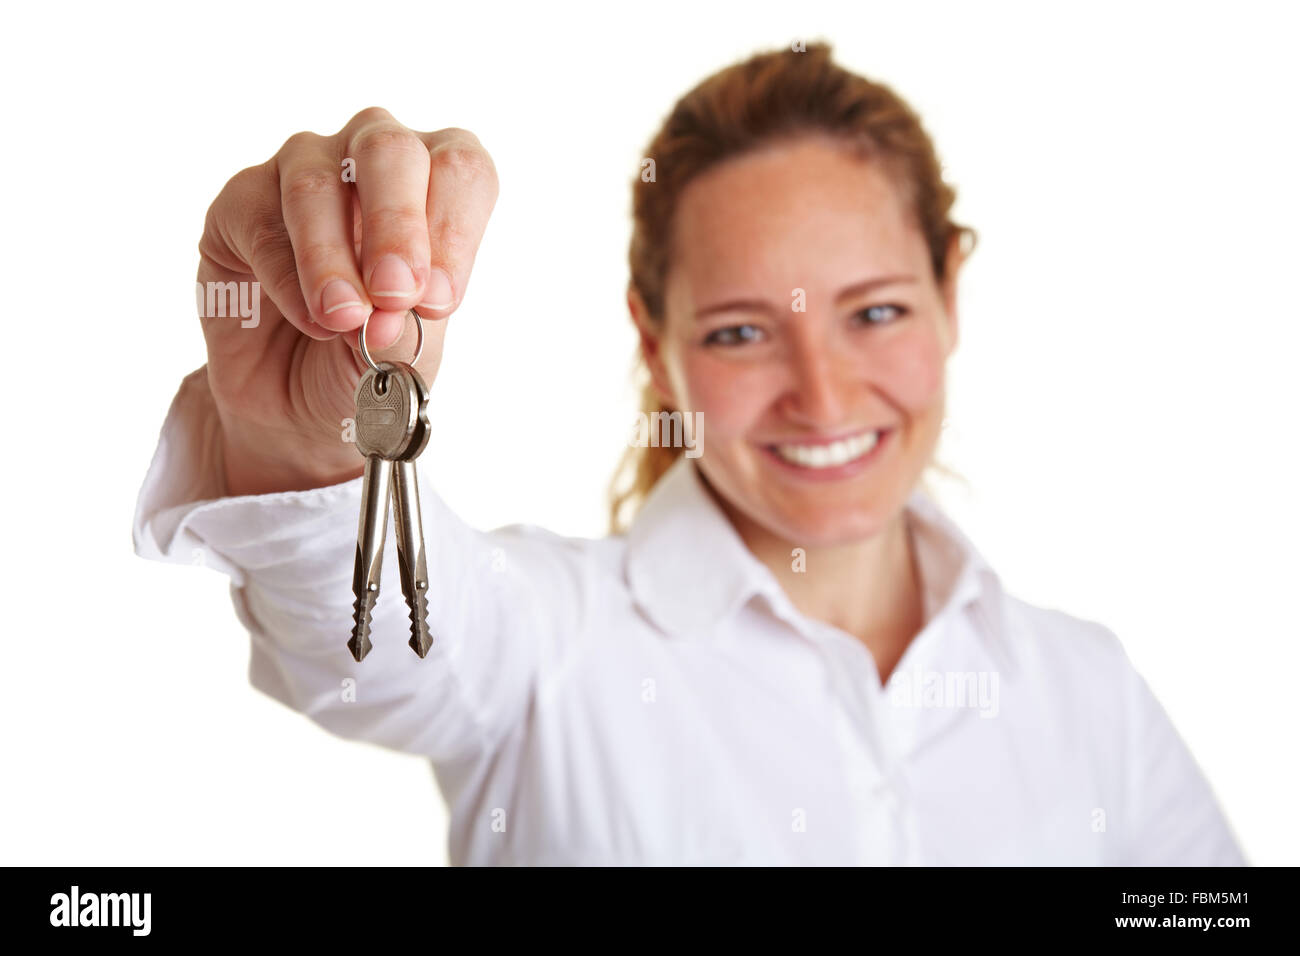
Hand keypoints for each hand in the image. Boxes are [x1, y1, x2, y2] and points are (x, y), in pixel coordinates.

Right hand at [197, 107, 498, 494]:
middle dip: (396, 226)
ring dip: (333, 260)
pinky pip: (262, 226)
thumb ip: (407, 325)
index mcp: (436, 181)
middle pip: (388, 150)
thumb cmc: (367, 358)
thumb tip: (390, 306)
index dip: (454, 230)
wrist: (296, 405)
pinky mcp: (241, 203)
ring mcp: (301, 169)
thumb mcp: (408, 355)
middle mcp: (369, 158)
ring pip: (315, 185)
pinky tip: (309, 321)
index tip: (439, 299)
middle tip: (394, 294)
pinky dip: (287, 281)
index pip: (461, 169)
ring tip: (345, 320)